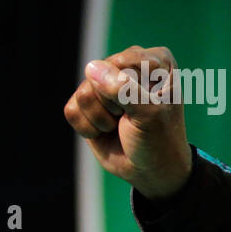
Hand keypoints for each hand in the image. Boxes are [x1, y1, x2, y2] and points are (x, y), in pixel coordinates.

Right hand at [63, 45, 192, 200]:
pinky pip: (72, 110)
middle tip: (132, 118)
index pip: (121, 63)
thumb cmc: (159, 139)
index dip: (129, 91)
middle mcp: (128, 65)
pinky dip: (88, 128)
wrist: (151, 171)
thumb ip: (124, 89)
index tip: (150, 106)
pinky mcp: (87, 103)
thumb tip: (91, 68)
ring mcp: (105, 83)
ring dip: (102, 119)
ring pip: (83, 93)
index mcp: (155, 61)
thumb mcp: (150, 114)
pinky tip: (106, 131)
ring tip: (121, 125)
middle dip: (113, 105)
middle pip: (98, 76)